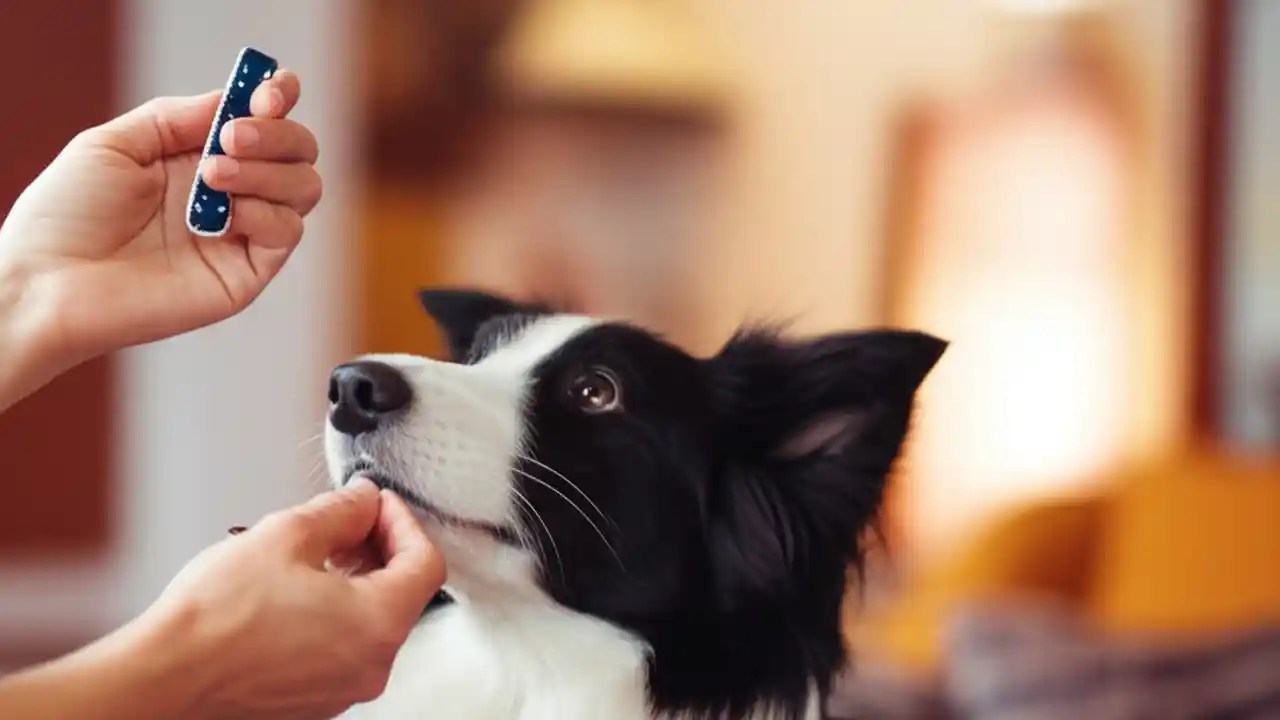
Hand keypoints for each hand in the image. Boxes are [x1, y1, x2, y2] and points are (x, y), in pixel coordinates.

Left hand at [0, 72, 320, 402]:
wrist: (50, 282)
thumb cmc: (67, 218)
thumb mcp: (114, 143)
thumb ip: (177, 118)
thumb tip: (232, 100)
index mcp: (198, 156)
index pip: (264, 120)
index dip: (277, 98)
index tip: (268, 90)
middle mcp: (228, 192)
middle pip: (298, 151)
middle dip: (277, 134)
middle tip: (232, 138)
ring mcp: (241, 233)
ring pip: (304, 188)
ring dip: (268, 171)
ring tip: (214, 175)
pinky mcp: (247, 273)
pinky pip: (287, 232)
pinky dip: (265, 213)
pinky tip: (226, 214)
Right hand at [153, 479, 444, 718]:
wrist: (163, 679)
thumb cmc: (215, 619)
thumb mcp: (287, 535)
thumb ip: (341, 511)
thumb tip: (364, 500)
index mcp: (379, 625)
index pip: (426, 563)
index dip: (404, 522)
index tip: (378, 504)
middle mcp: (371, 666)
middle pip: (403, 593)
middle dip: (379, 548)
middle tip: (347, 521)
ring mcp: (342, 690)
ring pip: (371, 622)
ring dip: (355, 580)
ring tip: (313, 552)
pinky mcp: (313, 701)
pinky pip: (342, 648)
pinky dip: (333, 614)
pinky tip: (295, 592)